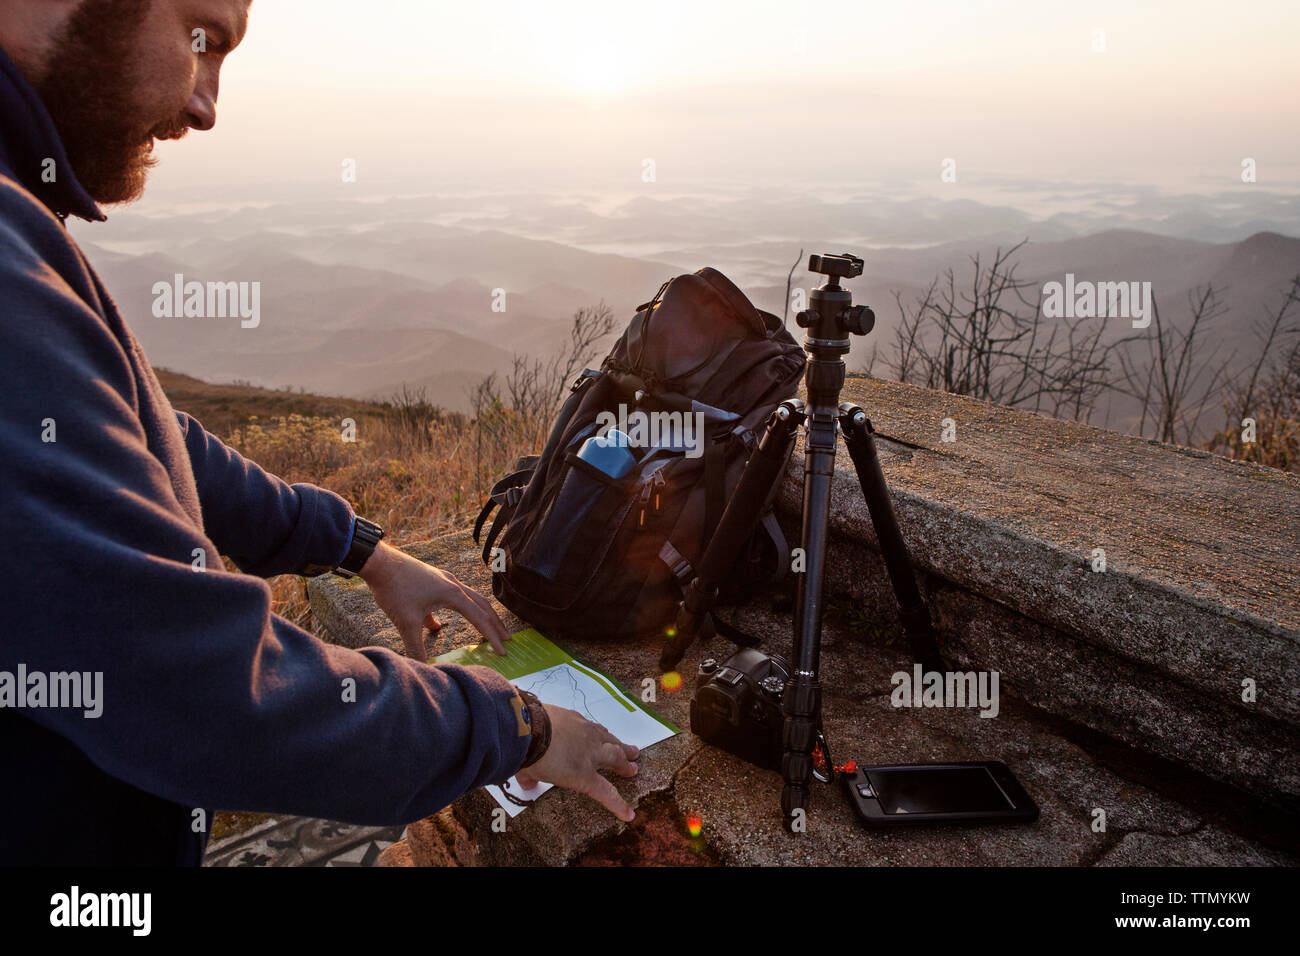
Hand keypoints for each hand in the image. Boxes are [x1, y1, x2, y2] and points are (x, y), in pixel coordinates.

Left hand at [359, 542, 510, 659]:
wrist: (379, 563)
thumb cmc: (394, 589)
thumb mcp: (406, 623)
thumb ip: (416, 648)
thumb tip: (424, 669)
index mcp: (452, 594)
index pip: (479, 618)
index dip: (492, 636)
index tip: (503, 650)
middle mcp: (453, 584)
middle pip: (482, 605)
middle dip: (495, 623)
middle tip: (507, 638)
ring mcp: (443, 579)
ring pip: (468, 599)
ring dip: (478, 614)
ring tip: (484, 628)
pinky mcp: (433, 579)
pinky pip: (450, 597)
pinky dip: (452, 611)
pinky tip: (436, 625)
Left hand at [516, 706, 639, 821]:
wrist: (528, 728)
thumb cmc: (530, 757)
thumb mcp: (530, 775)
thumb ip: (532, 780)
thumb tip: (528, 783)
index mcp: (582, 775)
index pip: (606, 793)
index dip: (618, 804)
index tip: (629, 814)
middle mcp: (590, 753)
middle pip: (616, 759)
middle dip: (626, 764)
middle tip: (634, 767)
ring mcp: (586, 733)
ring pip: (609, 739)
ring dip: (619, 744)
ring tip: (626, 747)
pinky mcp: (577, 717)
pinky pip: (593, 726)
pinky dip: (598, 731)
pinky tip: (598, 730)